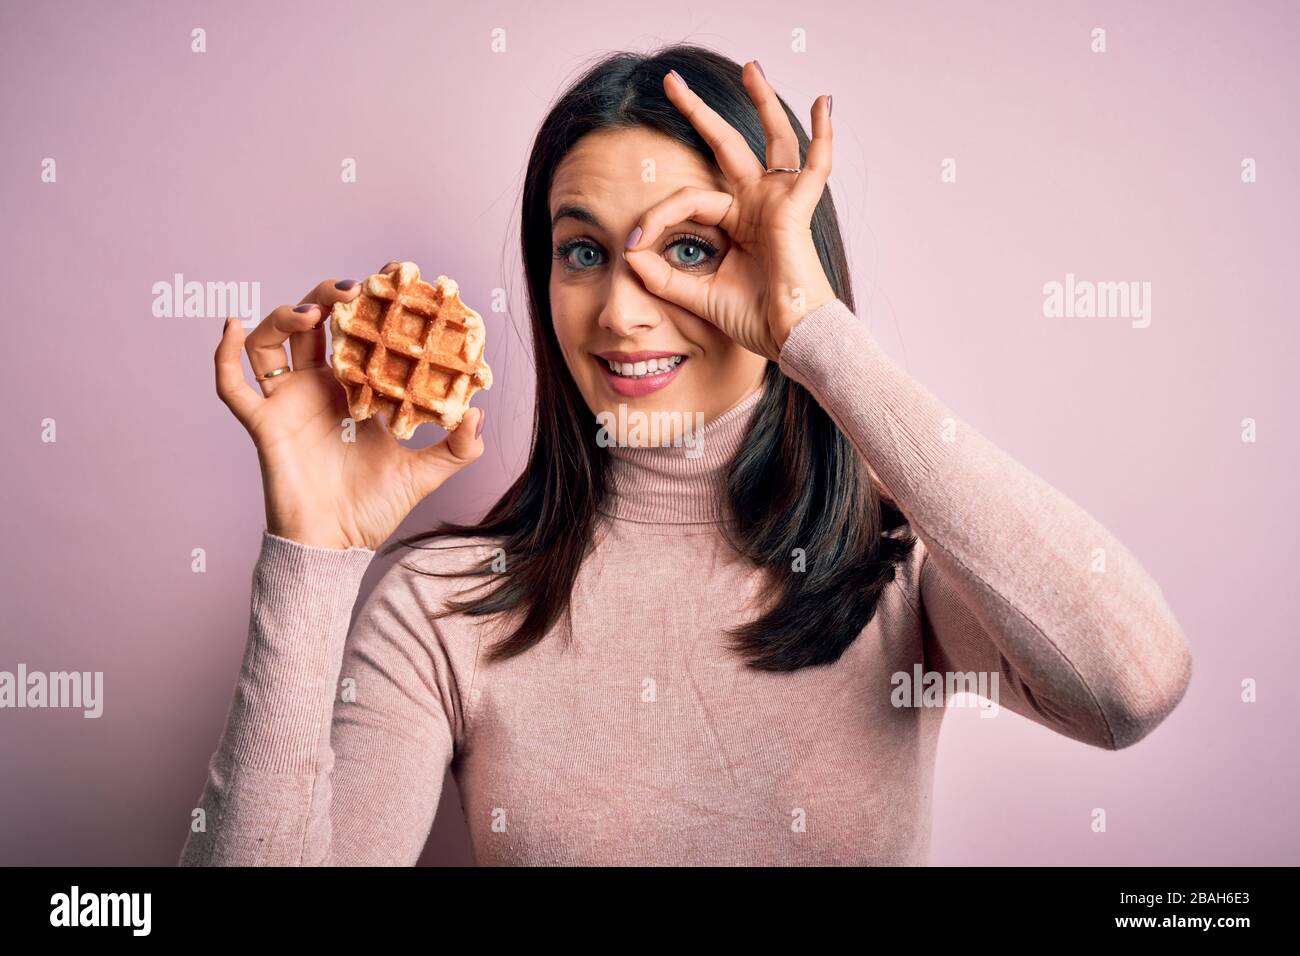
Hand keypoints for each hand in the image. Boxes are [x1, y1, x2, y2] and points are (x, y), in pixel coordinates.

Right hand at [213, 262, 486, 550]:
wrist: (337, 546)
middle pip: (314, 325)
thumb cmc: (373, 510)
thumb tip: (479, 413)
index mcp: (354, 390)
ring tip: (315, 313)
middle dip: (330, 297)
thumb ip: (457, 447)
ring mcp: (287, 402)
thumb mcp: (426, 475)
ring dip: (285, 316)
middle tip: (356, 291)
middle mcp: (318, 388)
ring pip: (271, 341)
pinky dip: (223, 353)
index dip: (371, 302)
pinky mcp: (263, 423)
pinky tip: (230, 326)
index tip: (393, 275)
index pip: (359, 333)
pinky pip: (231, 385)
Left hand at [622, 61, 837, 360]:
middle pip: (727, 147)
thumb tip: (629, 258)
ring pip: (770, 139)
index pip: (689, 201)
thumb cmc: (758, 320)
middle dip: (699, 113)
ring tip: (750, 66)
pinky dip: (824, 134)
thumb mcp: (699, 296)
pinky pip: (816, 163)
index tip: (632, 244)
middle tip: (671, 82)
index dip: (656, 218)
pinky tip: (824, 102)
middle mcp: (758, 205)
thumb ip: (665, 278)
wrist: (792, 338)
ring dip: (762, 100)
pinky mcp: (796, 206)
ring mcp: (779, 200)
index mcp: (737, 224)